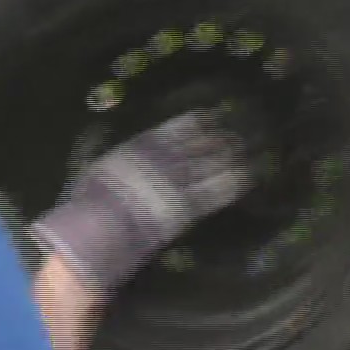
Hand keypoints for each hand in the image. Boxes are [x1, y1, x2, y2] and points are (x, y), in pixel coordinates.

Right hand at [31, 109, 257, 298]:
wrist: (95, 234)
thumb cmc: (93, 202)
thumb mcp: (105, 166)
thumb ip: (130, 154)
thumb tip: (145, 145)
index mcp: (144, 145)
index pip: (183, 125)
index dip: (205, 120)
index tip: (218, 116)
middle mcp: (166, 158)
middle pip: (206, 142)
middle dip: (228, 137)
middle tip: (247, 133)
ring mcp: (179, 182)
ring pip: (217, 163)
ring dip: (238, 156)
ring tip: (256, 152)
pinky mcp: (188, 208)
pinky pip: (218, 191)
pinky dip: (236, 182)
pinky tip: (249, 177)